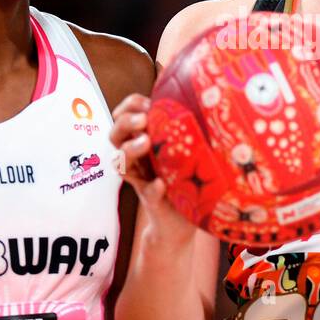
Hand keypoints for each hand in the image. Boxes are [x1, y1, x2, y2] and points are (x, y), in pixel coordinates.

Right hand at [109, 92, 198, 243]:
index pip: (124, 115)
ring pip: (120, 161)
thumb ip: (185, 129)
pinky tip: (160, 183)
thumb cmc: (184, 178)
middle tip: (143, 120)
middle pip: (115, 134)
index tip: (147, 103)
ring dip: (130, 149)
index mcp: (143, 140)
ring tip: (146, 142)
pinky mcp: (151, 200)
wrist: (181, 222)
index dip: (131, 105)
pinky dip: (152, 188)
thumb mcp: (185, 149)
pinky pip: (146, 193)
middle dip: (125, 123)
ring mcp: (141, 179)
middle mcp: (136, 158)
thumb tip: (205, 97)